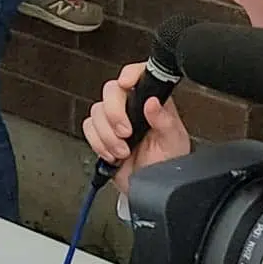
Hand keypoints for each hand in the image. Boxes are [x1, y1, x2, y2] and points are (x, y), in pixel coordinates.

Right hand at [82, 61, 190, 194]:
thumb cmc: (167, 166)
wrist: (149, 190)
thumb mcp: (174, 144)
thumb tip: (154, 103)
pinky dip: (98, 142)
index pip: (140, 76)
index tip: (126, 83)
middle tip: (126, 132)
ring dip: (107, 135)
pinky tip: (112, 153)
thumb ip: (166, 123)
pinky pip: (88, 127)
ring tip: (122, 151)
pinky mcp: (101, 132)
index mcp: (154, 103)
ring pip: (97, 111)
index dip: (131, 74)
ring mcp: (115, 119)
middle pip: (111, 90)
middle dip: (114, 113)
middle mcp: (132, 107)